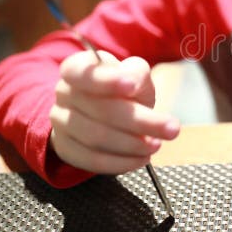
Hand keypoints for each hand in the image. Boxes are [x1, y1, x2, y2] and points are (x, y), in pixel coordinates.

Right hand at [49, 50, 179, 173]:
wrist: (104, 112)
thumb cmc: (123, 90)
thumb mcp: (133, 74)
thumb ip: (135, 73)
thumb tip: (133, 82)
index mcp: (76, 68)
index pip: (82, 73)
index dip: (106, 80)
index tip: (132, 86)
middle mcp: (64, 94)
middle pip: (99, 110)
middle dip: (139, 121)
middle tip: (171, 129)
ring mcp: (60, 122)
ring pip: (95, 137)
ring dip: (131, 145)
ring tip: (156, 144)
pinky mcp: (65, 149)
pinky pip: (91, 160)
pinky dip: (120, 163)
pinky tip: (141, 159)